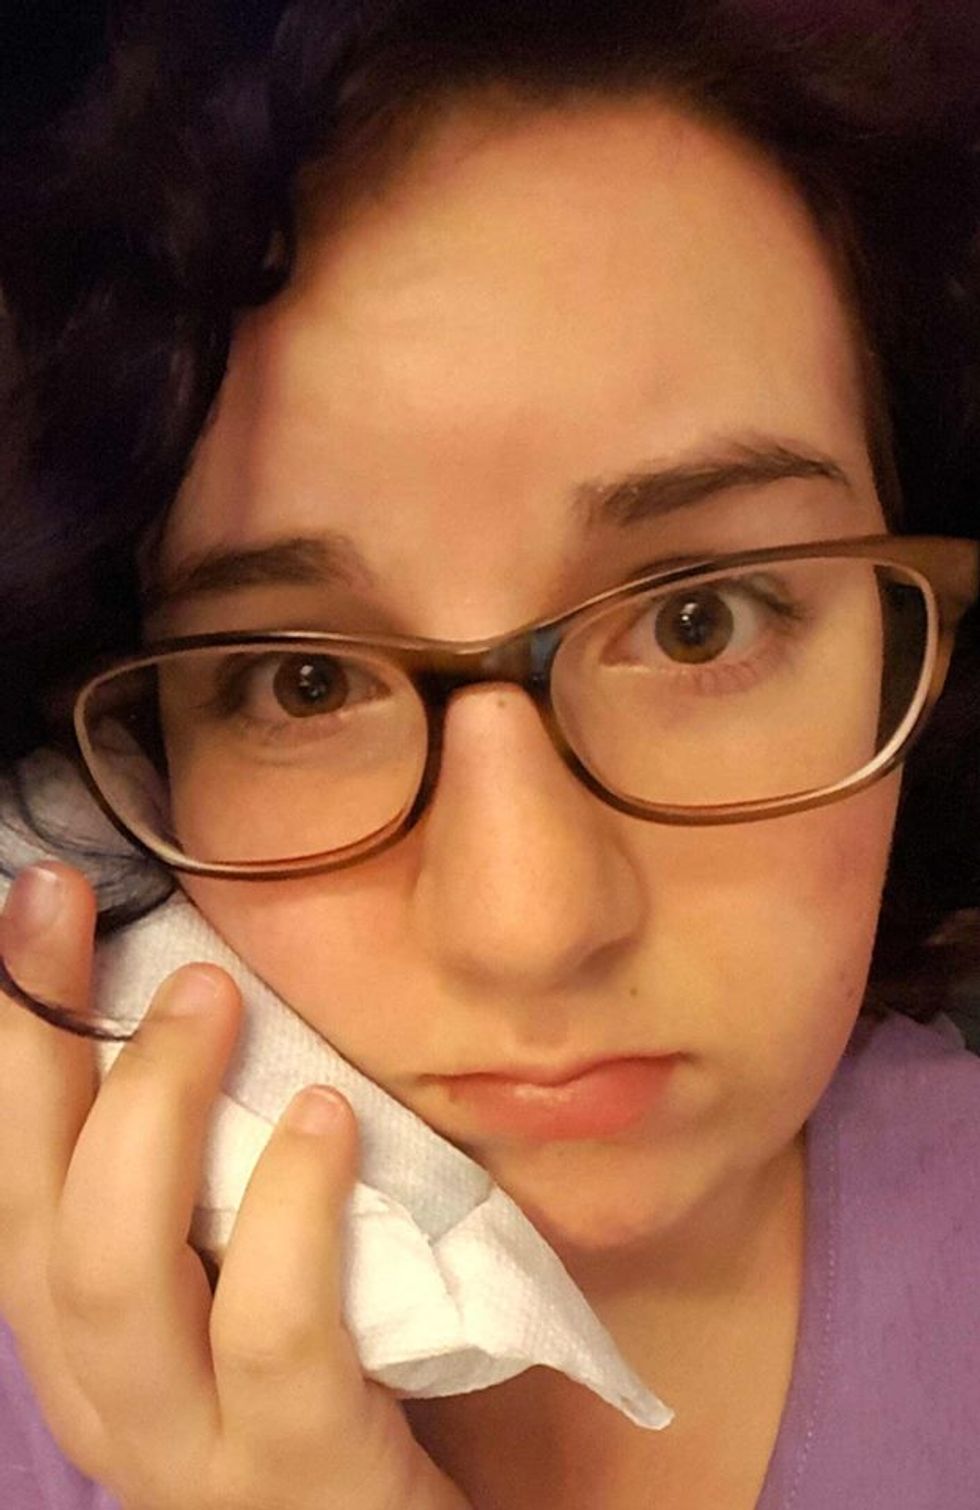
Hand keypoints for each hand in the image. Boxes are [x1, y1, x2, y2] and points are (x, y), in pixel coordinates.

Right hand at [0, 863, 469, 1509]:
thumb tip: (194, 985)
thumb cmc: (326, 1366)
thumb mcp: (235, 1261)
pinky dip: (287, 1210)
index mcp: (80, 1329)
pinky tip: (326, 1119)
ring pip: (112, 1275)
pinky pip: (275, 1338)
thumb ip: (204, 1167)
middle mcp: (102, 1391)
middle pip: (35, 1214)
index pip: (12, 1170)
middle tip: (87, 911)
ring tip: (210, 995)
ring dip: (151, 1109)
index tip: (34, 903)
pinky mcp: (297, 1477)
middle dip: (44, 1045)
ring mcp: (188, 1451)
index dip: (11, 1031)